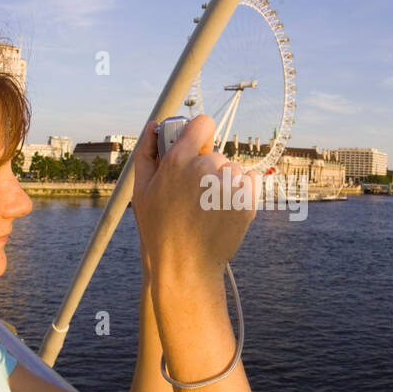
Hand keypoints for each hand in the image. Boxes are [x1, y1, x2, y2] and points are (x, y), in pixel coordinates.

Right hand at [132, 114, 255, 277]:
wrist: (185, 267)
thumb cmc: (159, 230)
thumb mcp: (142, 191)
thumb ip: (147, 153)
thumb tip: (155, 127)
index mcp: (179, 161)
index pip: (202, 124)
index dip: (198, 134)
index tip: (195, 146)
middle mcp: (206, 168)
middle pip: (215, 153)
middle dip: (206, 168)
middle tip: (193, 195)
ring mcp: (229, 185)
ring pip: (232, 170)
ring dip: (223, 182)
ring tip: (207, 209)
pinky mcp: (247, 202)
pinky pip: (250, 182)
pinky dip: (240, 192)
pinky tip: (223, 210)